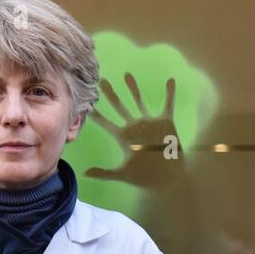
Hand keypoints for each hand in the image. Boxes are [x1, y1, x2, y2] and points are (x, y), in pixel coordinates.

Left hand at [86, 73, 183, 188]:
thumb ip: (104, 173)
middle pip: (120, 107)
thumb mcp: (123, 174)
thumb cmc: (146, 177)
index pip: (106, 123)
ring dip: (133, 89)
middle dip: (111, 94)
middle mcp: (135, 126)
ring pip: (139, 101)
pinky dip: (169, 93)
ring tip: (126, 75)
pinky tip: (169, 80)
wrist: (168, 178)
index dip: (97, 114)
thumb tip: (84, 174)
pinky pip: (167, 105)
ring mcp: (150, 123)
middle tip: (102, 81)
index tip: (87, 103)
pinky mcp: (165, 122)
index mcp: (124, 137)